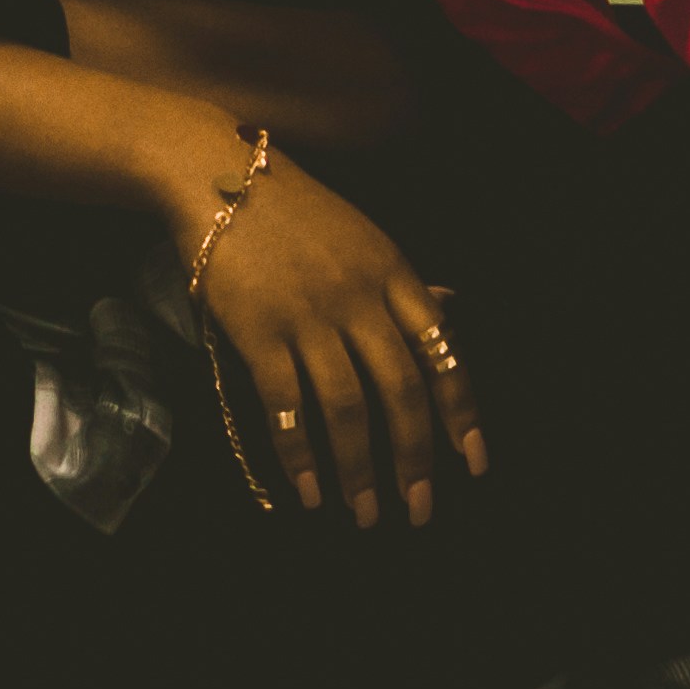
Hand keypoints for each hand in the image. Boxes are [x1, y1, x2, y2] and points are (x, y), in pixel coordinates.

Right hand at [181, 149, 481, 528]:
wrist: (216, 174)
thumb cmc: (292, 210)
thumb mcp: (363, 235)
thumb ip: (400, 285)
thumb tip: (449, 318)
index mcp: (393, 273)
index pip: (442, 353)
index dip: (462, 414)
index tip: (474, 463)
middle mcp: (359, 297)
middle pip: (401, 391)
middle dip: (415, 460)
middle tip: (418, 510)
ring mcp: (308, 315)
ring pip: (347, 408)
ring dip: (359, 470)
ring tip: (364, 514)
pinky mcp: (257, 331)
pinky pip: (286, 405)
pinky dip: (299, 454)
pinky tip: (309, 489)